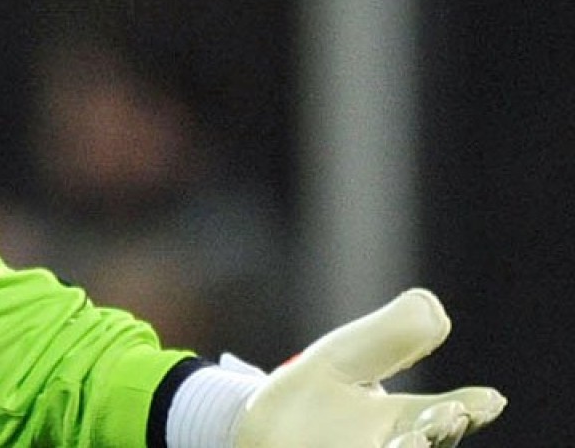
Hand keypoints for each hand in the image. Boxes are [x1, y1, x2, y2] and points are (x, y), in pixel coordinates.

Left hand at [235, 289, 504, 447]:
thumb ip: (388, 336)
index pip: (445, 416)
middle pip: (423, 444)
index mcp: (401, 422)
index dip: (467, 408)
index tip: (486, 399)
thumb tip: (433, 309)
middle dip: (437, 432)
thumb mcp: (343, 358)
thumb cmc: (308, 397)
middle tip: (445, 415)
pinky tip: (376, 446)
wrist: (256, 432)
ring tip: (410, 438)